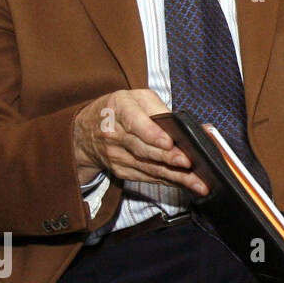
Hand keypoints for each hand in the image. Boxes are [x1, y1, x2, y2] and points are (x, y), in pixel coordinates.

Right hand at [72, 89, 207, 193]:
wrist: (86, 131)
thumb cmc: (120, 109)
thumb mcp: (136, 97)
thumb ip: (159, 108)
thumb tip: (186, 125)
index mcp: (119, 108)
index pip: (135, 122)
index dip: (152, 134)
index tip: (169, 142)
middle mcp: (115, 134)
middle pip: (144, 149)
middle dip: (168, 158)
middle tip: (189, 163)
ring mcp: (116, 155)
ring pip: (149, 167)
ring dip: (175, 176)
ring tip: (197, 182)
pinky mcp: (121, 170)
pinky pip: (148, 177)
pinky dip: (168, 181)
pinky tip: (186, 184)